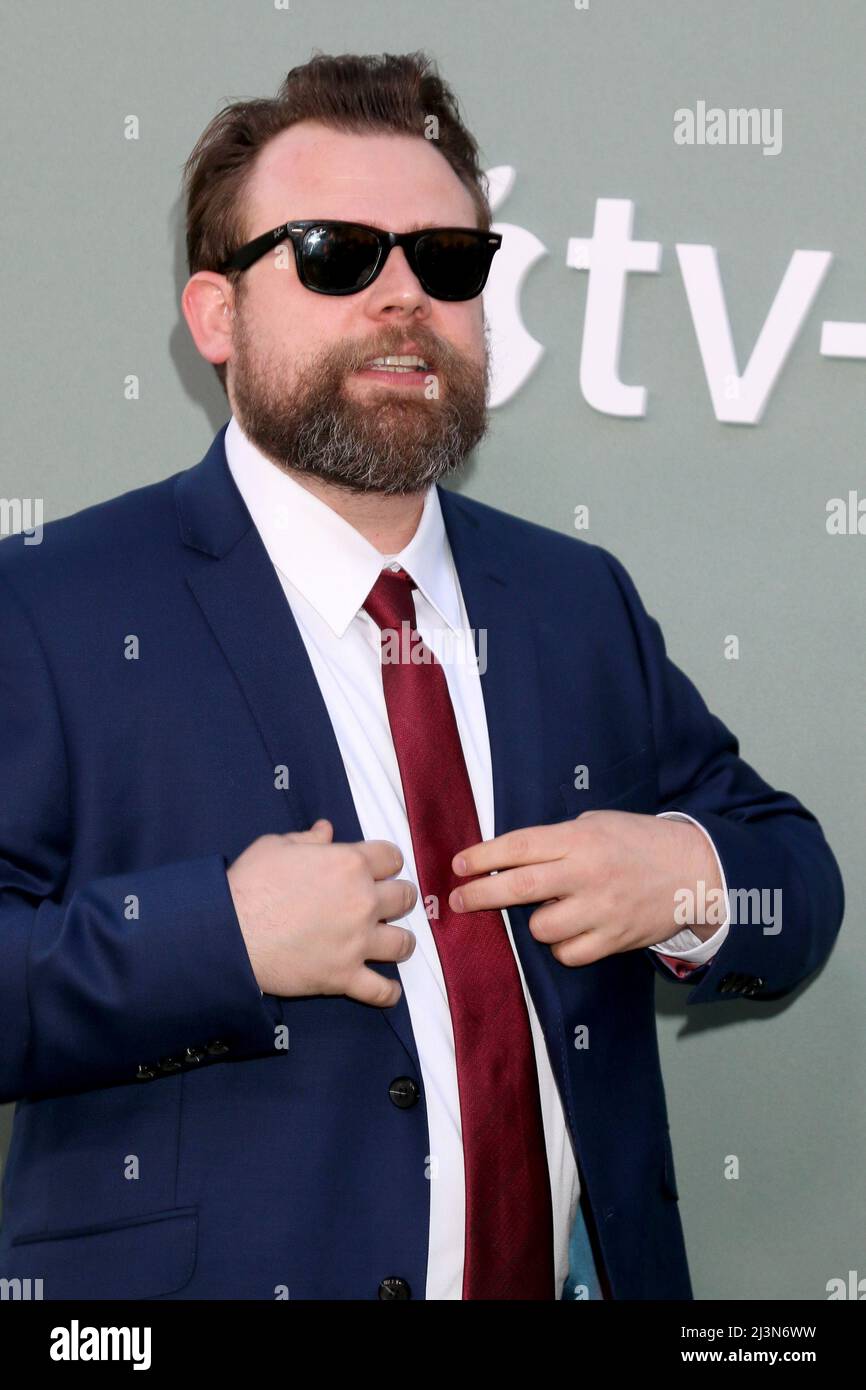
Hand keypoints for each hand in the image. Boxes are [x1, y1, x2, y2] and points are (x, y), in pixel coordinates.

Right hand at [226, 819, 416, 1005]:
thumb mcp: (276, 846)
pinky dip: (387, 992)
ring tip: (393, 942)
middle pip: (404, 897)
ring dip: (400, 941)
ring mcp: (356, 941)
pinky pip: (380, 989)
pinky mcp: (344, 975)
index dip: (387, 862)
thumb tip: (326, 830)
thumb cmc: (250, 884)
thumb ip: (308, 839)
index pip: (392, 857)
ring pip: (403, 942)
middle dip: (398, 897)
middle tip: (386, 904)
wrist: (229, 932)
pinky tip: (389, 989)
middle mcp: (362, 900)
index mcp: (349, 864)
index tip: (381, 869)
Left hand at [448, 811, 720, 966]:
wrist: (694, 871)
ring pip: (541, 928)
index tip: (459, 865)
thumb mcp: (598, 824)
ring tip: (549, 910)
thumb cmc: (639, 842)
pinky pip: (568, 953)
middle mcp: (587, 874)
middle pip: (518, 889)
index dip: (483, 857)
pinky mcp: (614, 939)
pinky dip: (562, 946)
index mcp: (580, 838)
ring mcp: (601, 910)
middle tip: (458, 900)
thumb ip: (557, 840)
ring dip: (534, 922)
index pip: (519, 847)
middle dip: (480, 895)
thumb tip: (509, 858)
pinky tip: (569, 932)